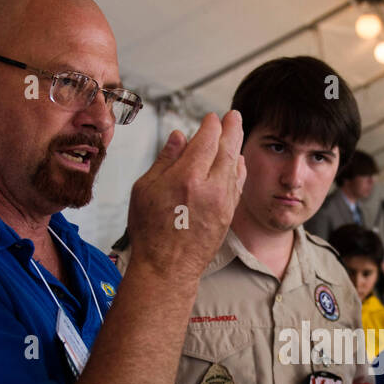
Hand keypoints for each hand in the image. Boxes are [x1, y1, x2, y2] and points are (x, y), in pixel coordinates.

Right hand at [126, 111, 245, 280]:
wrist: (168, 268)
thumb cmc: (150, 231)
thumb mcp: (145, 189)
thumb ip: (165, 160)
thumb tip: (179, 137)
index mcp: (187, 177)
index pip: (207, 140)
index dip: (211, 125)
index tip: (211, 118)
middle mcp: (210, 188)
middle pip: (227, 149)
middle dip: (232, 128)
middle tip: (235, 115)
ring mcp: (223, 202)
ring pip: (235, 167)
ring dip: (236, 147)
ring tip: (235, 134)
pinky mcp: (228, 215)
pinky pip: (237, 184)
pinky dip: (238, 169)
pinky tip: (237, 162)